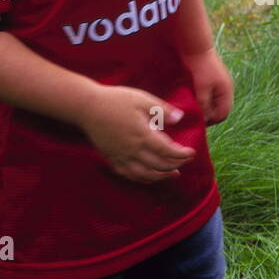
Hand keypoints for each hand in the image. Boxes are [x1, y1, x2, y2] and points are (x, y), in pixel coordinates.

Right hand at [78, 84, 196, 183]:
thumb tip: (180, 119)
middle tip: (185, 162)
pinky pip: (129, 175)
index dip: (182, 155)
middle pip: (159, 165)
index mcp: (143, 135)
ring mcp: (122, 156)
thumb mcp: (142, 99)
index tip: (191, 153)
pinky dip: (142, 179)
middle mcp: (133, 150)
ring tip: (173, 174)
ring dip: (161, 176)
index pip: (168, 151)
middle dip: (176, 165)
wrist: (87, 107)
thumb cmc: (116, 100)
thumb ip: (162, 110)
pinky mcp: (112, 158)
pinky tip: (148, 177)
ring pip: (145, 174)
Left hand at [183, 47, 233, 123]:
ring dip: (206, 107)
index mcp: (227, 91)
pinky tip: (193, 99)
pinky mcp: (212, 79)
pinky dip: (203, 99)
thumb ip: (204, 104)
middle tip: (195, 118)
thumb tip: (204, 119)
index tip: (199, 123)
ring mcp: (220, 83)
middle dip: (209, 115)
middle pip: (220, 109)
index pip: (223, 114)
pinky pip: (210, 94)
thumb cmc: (200, 67)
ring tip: (193, 110)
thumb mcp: (202, 88)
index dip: (212, 121)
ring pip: (214, 102)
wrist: (196, 47)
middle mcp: (226, 88)